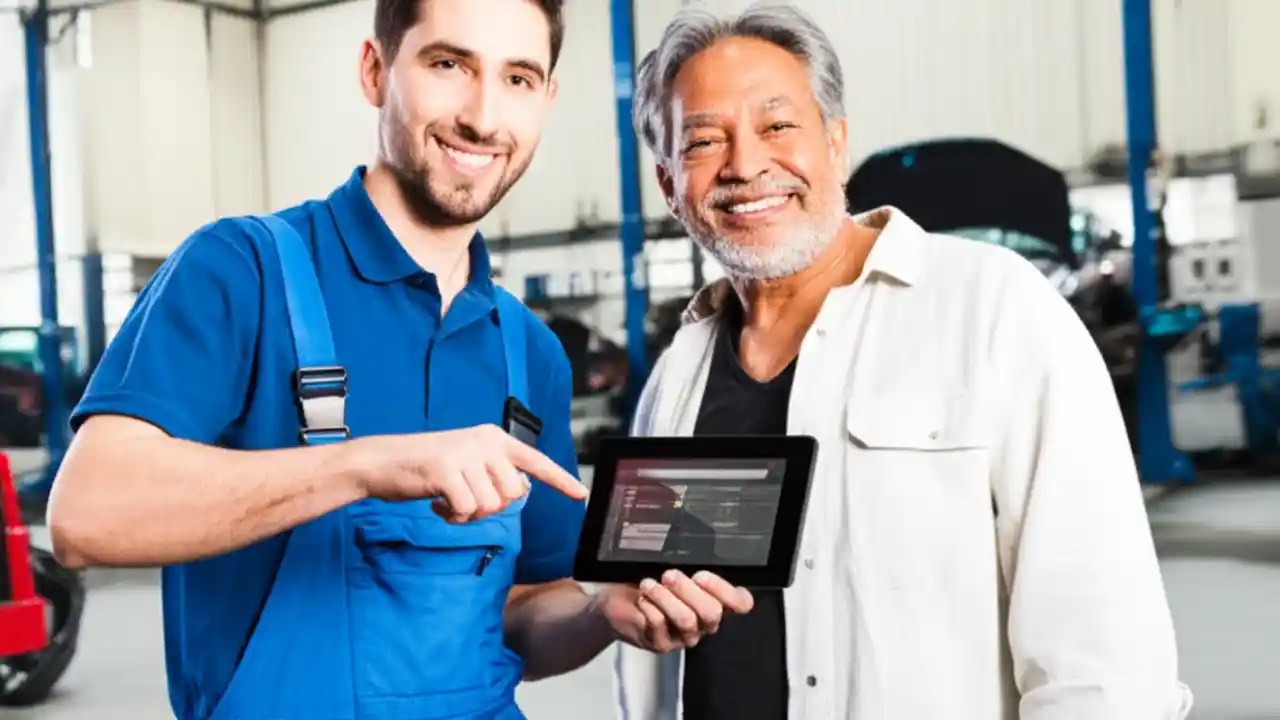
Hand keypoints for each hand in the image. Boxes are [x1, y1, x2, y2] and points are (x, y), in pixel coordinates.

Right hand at [353, 424, 586, 521]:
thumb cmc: (426, 467)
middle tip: (464, 498)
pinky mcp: (446, 470)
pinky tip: (437, 504)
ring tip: (448, 499)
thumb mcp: (467, 460)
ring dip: (469, 514)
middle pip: (513, 495)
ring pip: (491, 506)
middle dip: (490, 507)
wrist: (383, 461)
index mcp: (493, 438)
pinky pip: (467, 510)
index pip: (535, 461)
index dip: (560, 480)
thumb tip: (519, 491)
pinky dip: (452, 517)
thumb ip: (494, 471)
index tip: (581, 495)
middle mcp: (484, 442)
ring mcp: (465, 454)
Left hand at [595, 570, 753, 651]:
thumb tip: (696, 556)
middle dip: (689, 590)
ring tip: (649, 584)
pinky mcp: (662, 644)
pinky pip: (661, 626)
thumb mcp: (673, 571)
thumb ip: (690, 568)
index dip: (727, 591)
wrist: (618, 603)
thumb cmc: (650, 583)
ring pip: (686, 620)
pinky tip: (642, 598)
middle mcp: (704, 622)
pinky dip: (650, 607)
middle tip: (670, 575)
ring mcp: (684, 636)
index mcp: (715, 600)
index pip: (741, 602)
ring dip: (666, 598)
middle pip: (712, 613)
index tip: (702, 576)